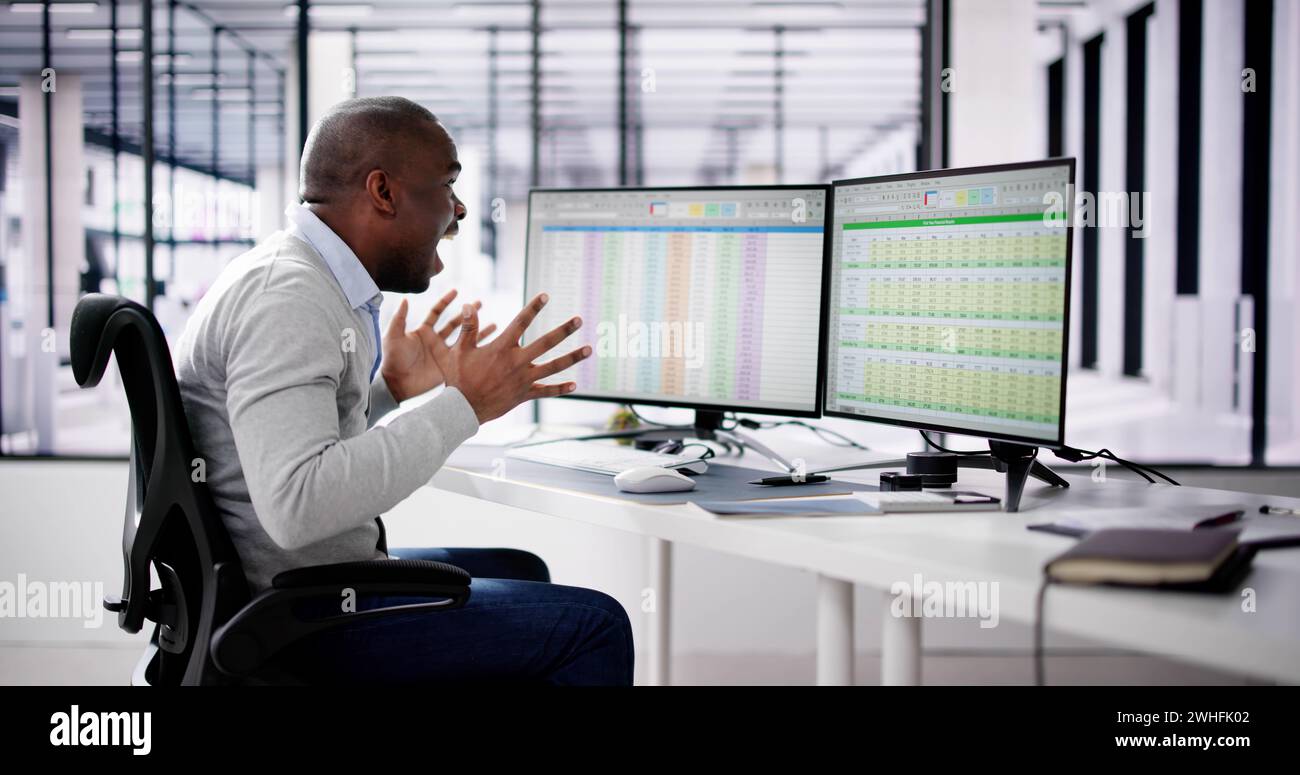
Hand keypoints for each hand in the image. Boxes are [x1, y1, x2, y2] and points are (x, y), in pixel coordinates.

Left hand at [379, 289, 497, 402]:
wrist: (397, 384)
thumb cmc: (393, 360)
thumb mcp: (394, 337)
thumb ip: (399, 319)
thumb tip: (405, 300)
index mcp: (422, 331)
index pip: (436, 312)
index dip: (445, 301)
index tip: (456, 292)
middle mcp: (435, 339)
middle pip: (454, 322)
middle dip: (466, 313)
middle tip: (479, 303)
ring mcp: (443, 352)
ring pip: (463, 337)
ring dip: (475, 329)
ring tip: (492, 323)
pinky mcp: (449, 364)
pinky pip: (466, 353)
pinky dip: (477, 347)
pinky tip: (489, 343)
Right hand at [431, 293, 589, 423]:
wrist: (463, 409)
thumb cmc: (459, 378)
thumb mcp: (459, 350)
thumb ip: (468, 327)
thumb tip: (469, 304)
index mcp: (502, 348)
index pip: (521, 322)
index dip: (533, 308)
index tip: (546, 296)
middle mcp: (516, 362)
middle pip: (546, 343)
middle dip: (563, 330)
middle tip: (579, 320)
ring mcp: (523, 379)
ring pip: (553, 367)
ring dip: (572, 357)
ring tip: (588, 350)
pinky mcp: (524, 395)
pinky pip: (546, 391)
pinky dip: (561, 389)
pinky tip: (575, 385)